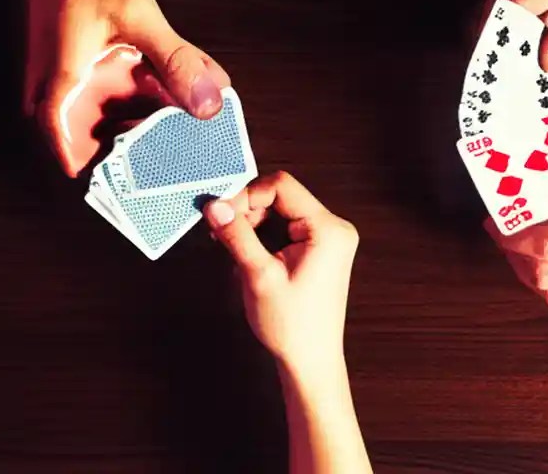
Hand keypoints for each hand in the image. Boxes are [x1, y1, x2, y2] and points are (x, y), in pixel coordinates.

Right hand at [2, 0, 229, 175]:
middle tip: (199, 164)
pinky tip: (190, 88)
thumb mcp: (137, 15)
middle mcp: (61, 101)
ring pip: (116, 125)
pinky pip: (121, 101)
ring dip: (155, 127)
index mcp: (62, 94)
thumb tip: (209, 105)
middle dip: (149, 159)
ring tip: (205, 129)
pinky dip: (152, 100)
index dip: (116, 184)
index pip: (80, 162)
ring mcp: (73, 91)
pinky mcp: (87, 78)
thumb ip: (175, 60)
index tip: (156, 196)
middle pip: (104, 149)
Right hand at [203, 171, 358, 374]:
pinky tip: (246, 255)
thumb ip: (236, 236)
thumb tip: (213, 206)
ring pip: (280, 211)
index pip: (281, 187)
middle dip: (246, 210)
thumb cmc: (292, 326)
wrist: (310, 362)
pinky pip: (285, 227)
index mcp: (328, 230)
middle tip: (219, 231)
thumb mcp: (258, 276)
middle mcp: (334, 229)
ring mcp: (328, 239)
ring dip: (251, 224)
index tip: (220, 214)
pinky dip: (261, 236)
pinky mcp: (319, 250)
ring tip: (230, 246)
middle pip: (280, 197)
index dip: (246, 195)